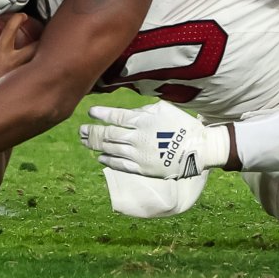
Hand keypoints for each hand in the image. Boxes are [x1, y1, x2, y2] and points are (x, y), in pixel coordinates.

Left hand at [79, 102, 229, 178]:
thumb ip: (143, 109)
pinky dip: (108, 160)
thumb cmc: (181, 125)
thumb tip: (127, 110)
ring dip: (95, 145)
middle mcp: (137, 137)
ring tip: (85, 141)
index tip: (91, 112)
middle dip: (92, 131)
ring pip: (110, 149)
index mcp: (143, 120)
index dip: (101, 114)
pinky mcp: (142, 168)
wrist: (197, 149)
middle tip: (81, 130)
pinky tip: (100, 157)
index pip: (116, 117)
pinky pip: (120, 164)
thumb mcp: (164, 109)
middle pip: (108, 134)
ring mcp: (138, 154)